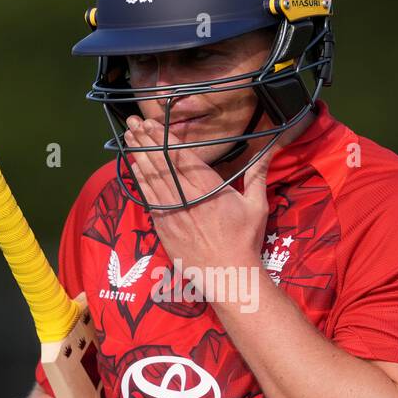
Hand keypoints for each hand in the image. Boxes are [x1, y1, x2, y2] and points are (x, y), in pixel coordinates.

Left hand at [124, 116, 269, 282]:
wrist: (228, 275)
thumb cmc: (245, 240)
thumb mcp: (256, 206)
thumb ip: (257, 174)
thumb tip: (269, 149)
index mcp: (209, 188)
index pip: (182, 156)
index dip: (164, 137)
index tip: (152, 122)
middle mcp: (187, 198)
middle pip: (162, 163)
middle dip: (146, 140)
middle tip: (133, 122)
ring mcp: (172, 213)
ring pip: (151, 178)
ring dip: (139, 155)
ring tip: (128, 136)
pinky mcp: (164, 227)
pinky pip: (149, 199)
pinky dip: (140, 182)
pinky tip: (134, 167)